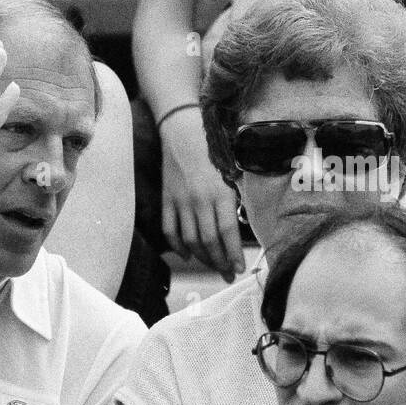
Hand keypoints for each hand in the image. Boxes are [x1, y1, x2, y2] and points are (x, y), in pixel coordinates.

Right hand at [159, 110, 244, 281]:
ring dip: (203, 258)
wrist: (182, 131)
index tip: (239, 268)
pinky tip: (188, 254)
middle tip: (227, 273)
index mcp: (219, 193)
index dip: (233, 254)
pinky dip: (178, 246)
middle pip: (209, 242)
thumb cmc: (212, 151)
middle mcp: (199, 200)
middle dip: (220, 262)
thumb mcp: (230, 173)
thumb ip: (233, 200)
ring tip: (213, 266)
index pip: (227, 233)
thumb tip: (238, 228)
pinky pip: (170, 231)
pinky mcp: (166, 200)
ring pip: (190, 240)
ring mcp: (180, 201)